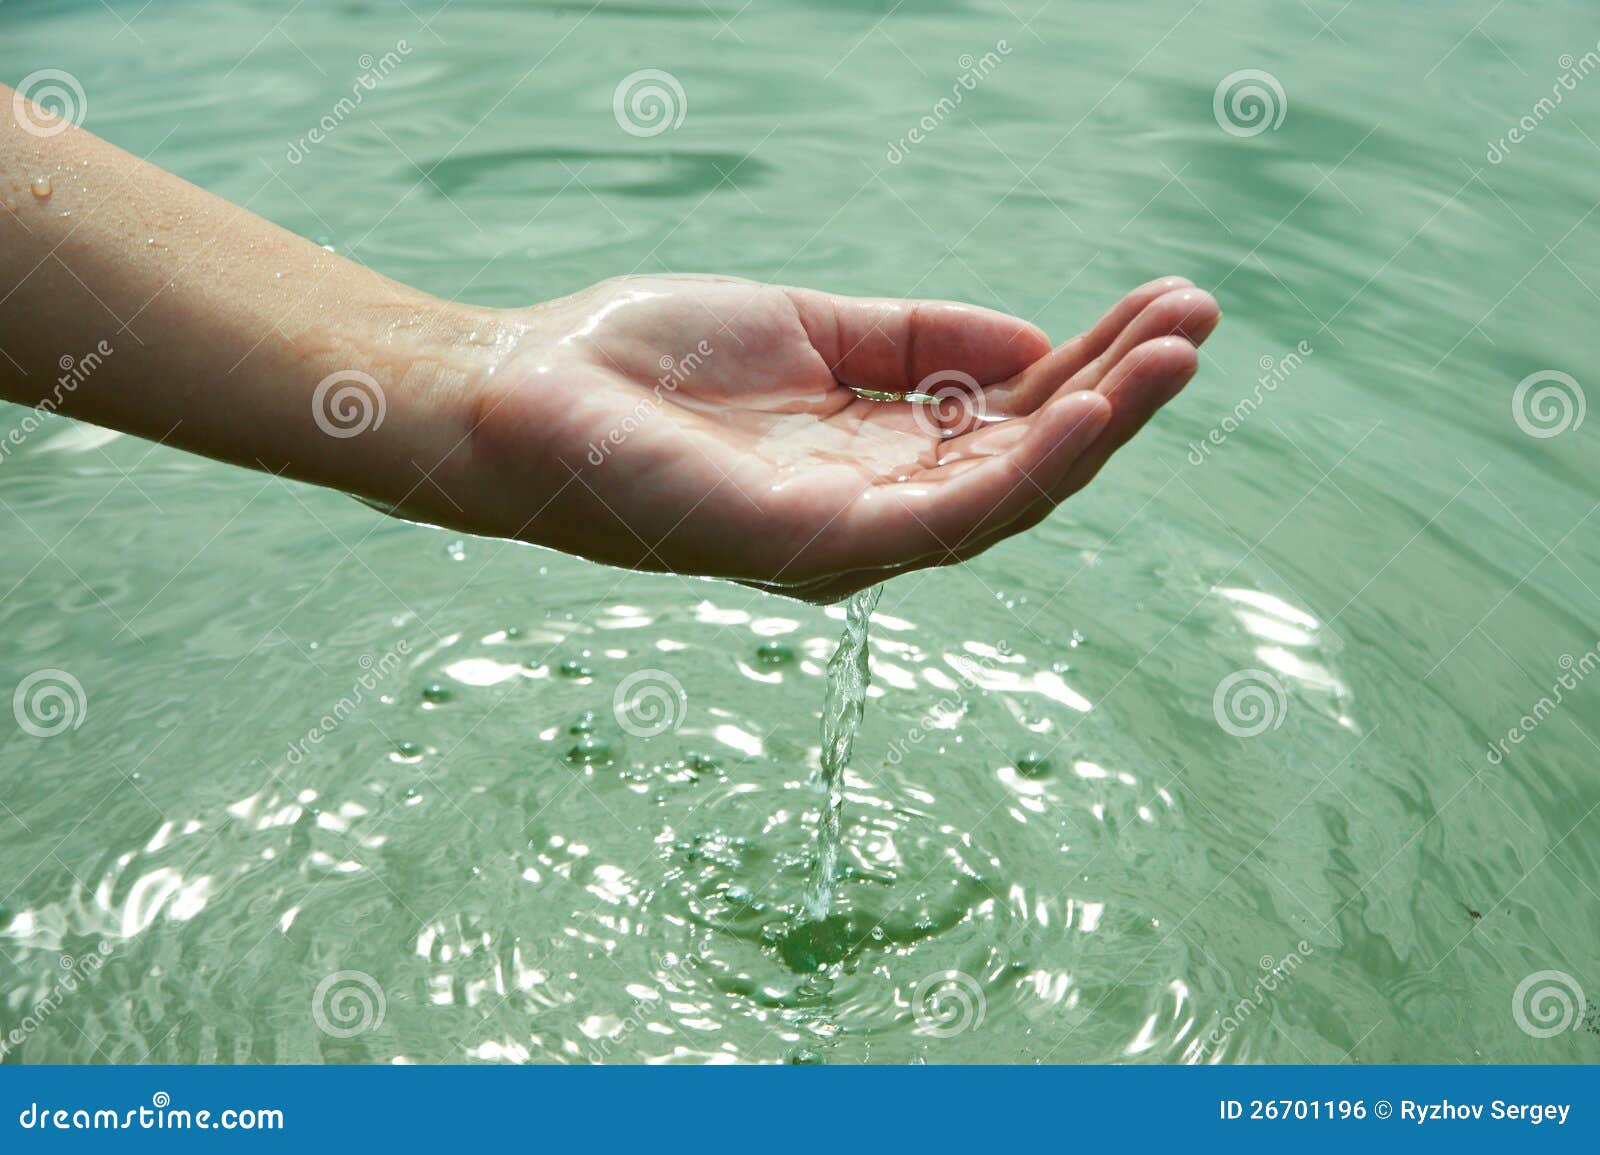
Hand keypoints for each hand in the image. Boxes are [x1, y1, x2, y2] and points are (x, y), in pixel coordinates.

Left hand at [461, 274, 1218, 601]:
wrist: (523, 390)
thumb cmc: (644, 362)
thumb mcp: (808, 328)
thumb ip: (914, 341)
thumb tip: (1030, 343)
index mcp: (870, 458)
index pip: (1005, 419)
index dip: (1088, 363)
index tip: (1162, 305)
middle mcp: (871, 511)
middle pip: (1023, 461)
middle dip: (1116, 393)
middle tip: (1199, 321)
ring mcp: (845, 537)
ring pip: (1003, 493)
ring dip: (1096, 428)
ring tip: (1176, 356)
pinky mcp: (808, 544)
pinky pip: (943, 514)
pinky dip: (1023, 467)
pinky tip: (1087, 409)